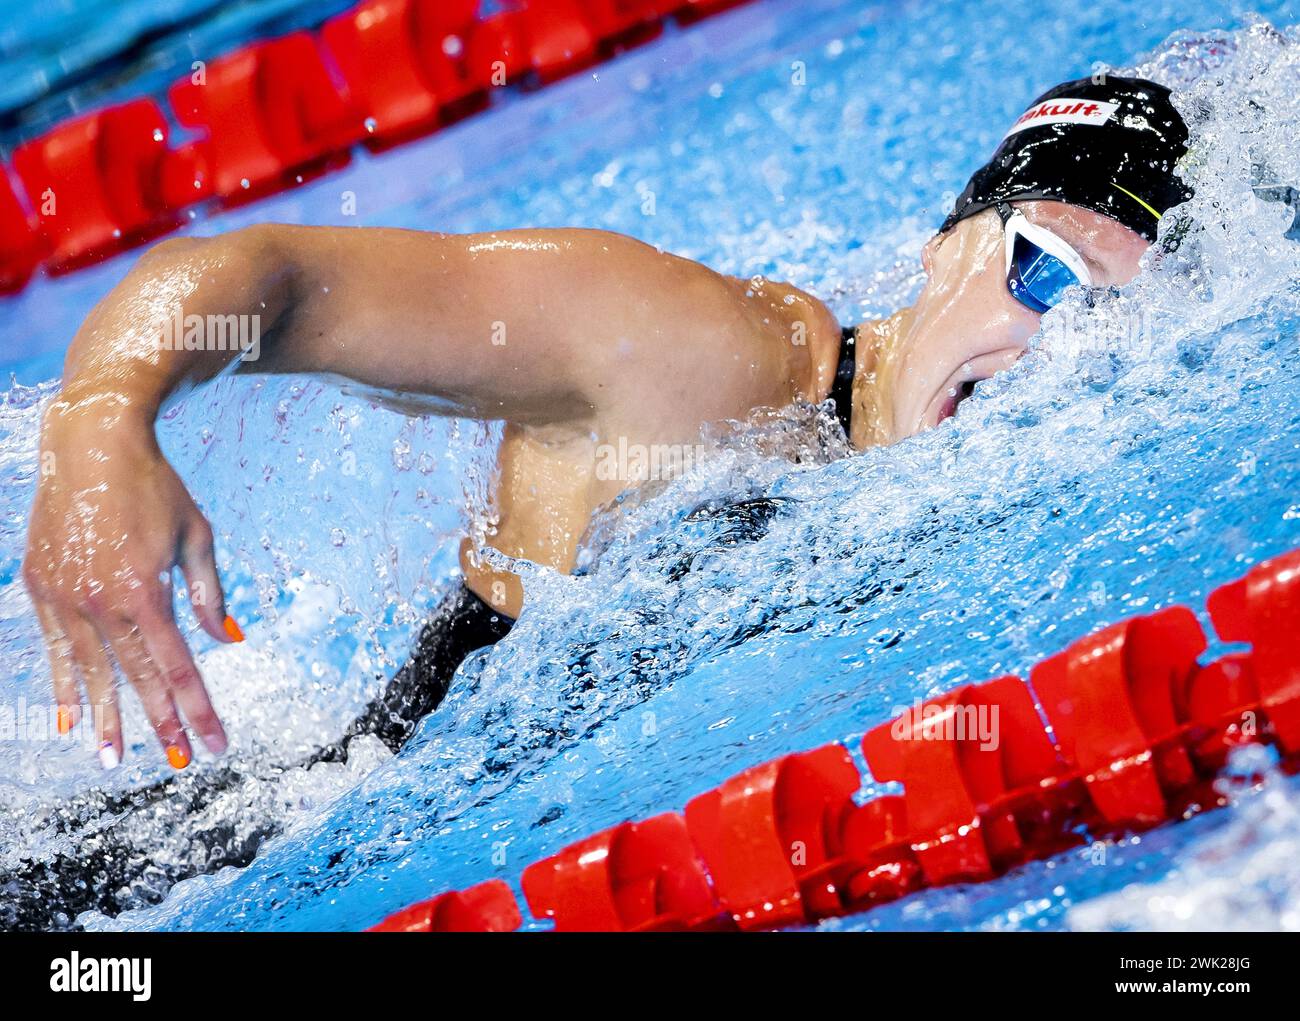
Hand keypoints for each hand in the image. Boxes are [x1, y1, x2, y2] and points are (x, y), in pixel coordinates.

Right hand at [22, 393, 239, 768]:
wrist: (90, 444)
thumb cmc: (155, 486)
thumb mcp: (196, 535)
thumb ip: (208, 592)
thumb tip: (229, 638)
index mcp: (146, 592)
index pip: (180, 667)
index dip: (198, 710)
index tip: (215, 744)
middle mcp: (102, 602)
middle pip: (138, 678)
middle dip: (160, 723)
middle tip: (177, 763)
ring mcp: (66, 597)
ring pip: (91, 672)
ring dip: (107, 718)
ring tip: (114, 759)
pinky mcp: (40, 587)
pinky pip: (56, 648)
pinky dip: (63, 685)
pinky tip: (69, 719)